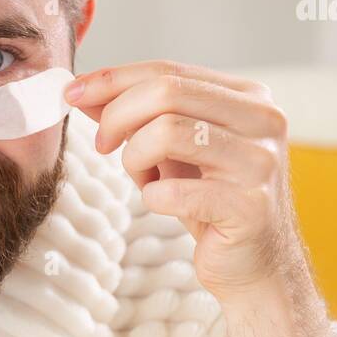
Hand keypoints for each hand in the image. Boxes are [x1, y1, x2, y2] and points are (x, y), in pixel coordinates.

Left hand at [64, 60, 305, 303]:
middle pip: (166, 92)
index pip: (169, 71)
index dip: (113, 79)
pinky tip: (165, 203)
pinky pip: (173, 191)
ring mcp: (260, 162)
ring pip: (166, 133)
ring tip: (144, 180)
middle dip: (117, 116)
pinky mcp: (250, 206)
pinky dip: (153, 197)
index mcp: (247, 96)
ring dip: (135, 159)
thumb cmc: (209, 202)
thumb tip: (82, 89)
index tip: (73, 92)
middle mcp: (263, 120)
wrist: (255, 265)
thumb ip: (135, 115)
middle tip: (102, 144)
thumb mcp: (171, 149)